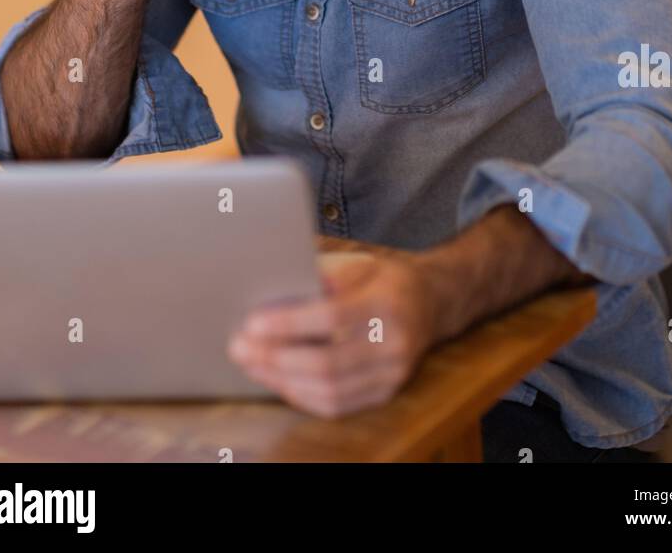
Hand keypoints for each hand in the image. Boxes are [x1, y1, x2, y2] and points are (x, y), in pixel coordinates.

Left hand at [227, 252, 438, 418]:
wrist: (432, 304)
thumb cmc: (387, 280)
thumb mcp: (362, 266)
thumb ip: (324, 279)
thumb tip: (274, 293)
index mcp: (387, 303)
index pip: (332, 317)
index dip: (289, 323)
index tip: (252, 322)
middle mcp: (394, 344)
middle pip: (326, 362)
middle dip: (275, 357)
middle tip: (239, 346)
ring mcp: (392, 374)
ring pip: (329, 390)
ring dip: (282, 380)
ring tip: (251, 363)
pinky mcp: (386, 394)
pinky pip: (337, 405)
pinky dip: (302, 395)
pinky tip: (277, 380)